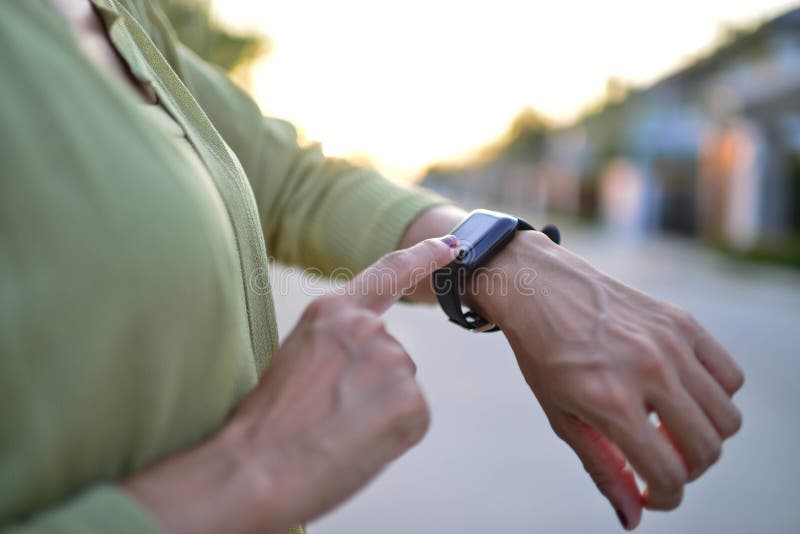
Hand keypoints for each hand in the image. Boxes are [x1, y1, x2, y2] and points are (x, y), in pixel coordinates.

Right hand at [124, 236, 458, 533]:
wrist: (257, 472)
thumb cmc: (268, 425)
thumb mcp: (298, 360)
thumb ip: (339, 347)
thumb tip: (369, 371)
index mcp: (332, 311)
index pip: (389, 273)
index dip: (424, 257)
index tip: (452, 244)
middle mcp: (367, 326)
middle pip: (392, 354)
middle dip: (372, 385)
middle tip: (331, 415)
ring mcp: (393, 361)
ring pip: (401, 387)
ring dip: (380, 410)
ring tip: (337, 430)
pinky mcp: (412, 401)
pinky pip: (412, 417)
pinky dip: (392, 435)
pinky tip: (357, 444)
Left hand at [474, 231, 743, 528]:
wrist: (538, 289)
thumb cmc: (543, 355)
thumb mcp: (562, 416)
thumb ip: (602, 467)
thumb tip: (634, 517)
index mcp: (611, 401)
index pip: (668, 474)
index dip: (664, 498)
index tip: (650, 493)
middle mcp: (648, 372)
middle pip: (706, 450)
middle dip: (686, 470)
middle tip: (657, 458)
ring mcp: (670, 344)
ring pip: (727, 418)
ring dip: (703, 436)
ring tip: (667, 426)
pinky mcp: (682, 322)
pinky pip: (730, 376)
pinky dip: (716, 396)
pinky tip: (682, 393)